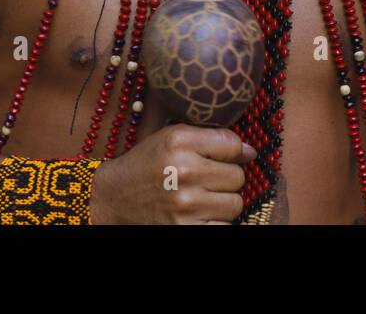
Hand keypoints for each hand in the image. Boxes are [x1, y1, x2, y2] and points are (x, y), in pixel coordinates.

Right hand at [91, 124, 255, 223]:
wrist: (115, 197)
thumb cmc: (149, 163)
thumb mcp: (172, 136)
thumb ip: (212, 137)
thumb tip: (251, 152)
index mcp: (180, 141)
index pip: (234, 144)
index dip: (233, 152)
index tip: (222, 157)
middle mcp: (184, 171)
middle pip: (238, 176)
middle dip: (226, 178)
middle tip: (205, 180)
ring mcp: (185, 203)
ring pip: (235, 203)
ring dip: (223, 202)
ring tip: (201, 197)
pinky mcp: (185, 229)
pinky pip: (225, 226)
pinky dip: (216, 222)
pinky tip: (200, 214)